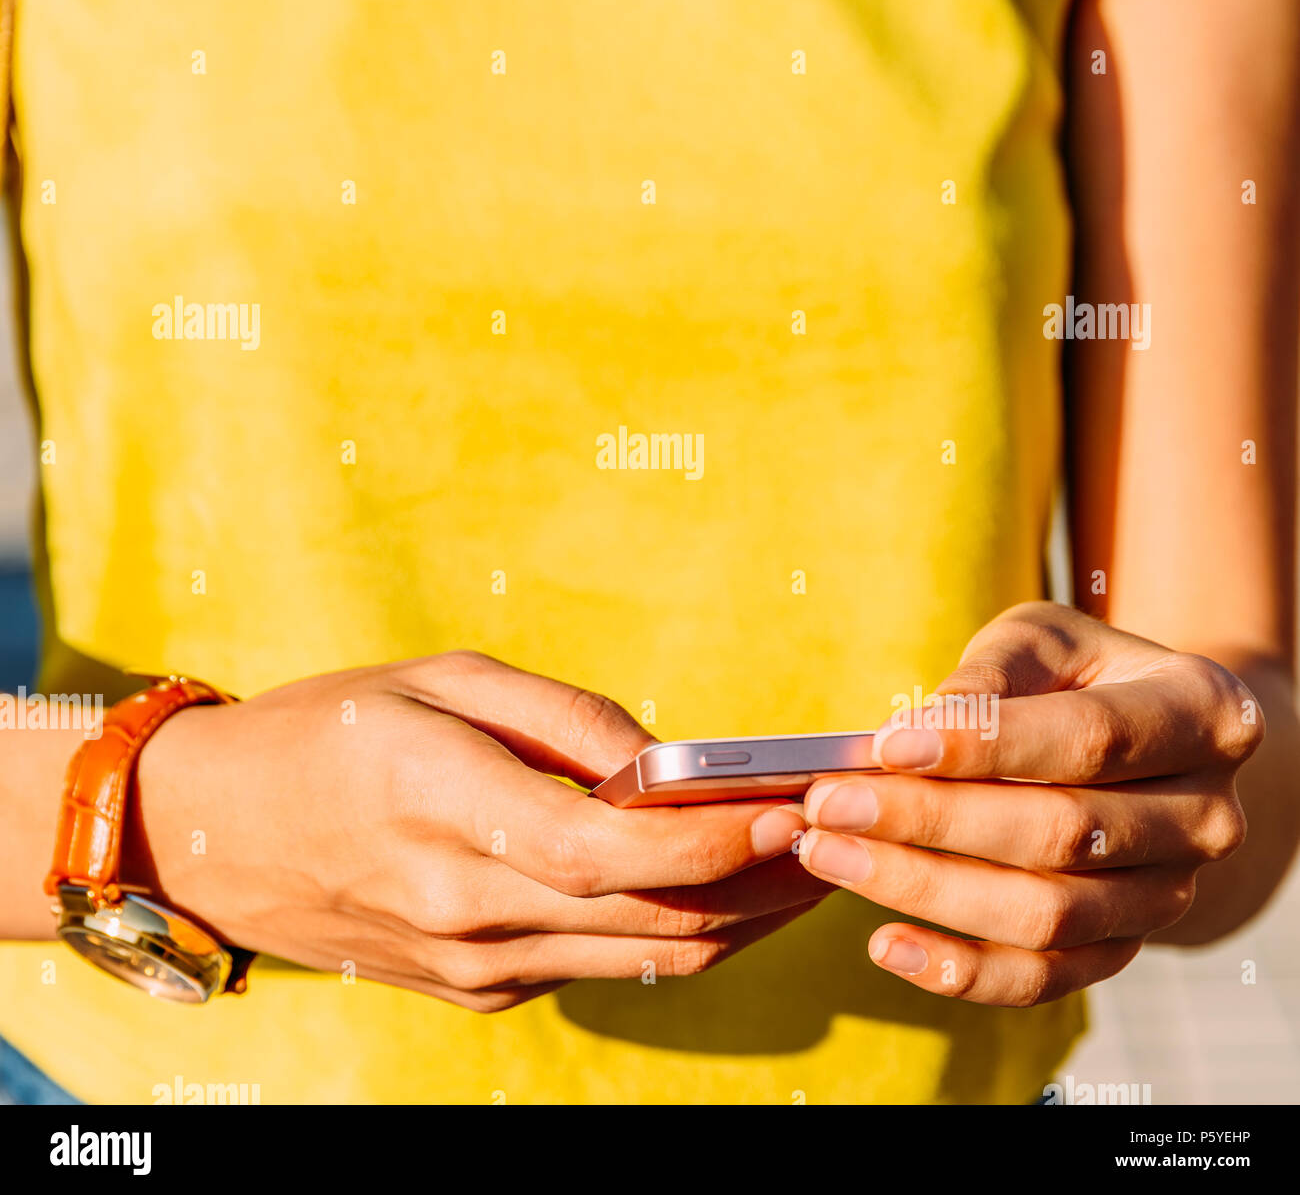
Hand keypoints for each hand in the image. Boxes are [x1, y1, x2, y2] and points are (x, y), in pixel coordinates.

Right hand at [128, 652, 819, 1010]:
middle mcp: (467, 909)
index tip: (795, 810)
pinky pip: (600, 966)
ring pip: (641, 959)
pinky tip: (714, 889)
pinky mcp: (476, 988)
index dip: (717, 843)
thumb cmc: (330, 729)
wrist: (217, 835)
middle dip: (763, 885)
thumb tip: (664, 766)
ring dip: (735, 918)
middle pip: (651, 920)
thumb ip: (564, 719)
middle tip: (837, 836)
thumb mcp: (443, 678)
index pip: (614, 855)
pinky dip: (671, 932)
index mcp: (451, 809)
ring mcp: (474, 964)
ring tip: (804, 867)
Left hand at [796, 602, 1263, 1005]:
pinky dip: (961, 972)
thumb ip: (991, 675)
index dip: (985, 745)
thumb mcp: (1044, 641)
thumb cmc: (1078, 676)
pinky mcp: (1124, 947)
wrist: (1144, 740)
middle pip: (1059, 833)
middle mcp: (1204, 815)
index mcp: (1201, 714)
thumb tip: (917, 732)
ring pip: (1045, 913)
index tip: (887, 746)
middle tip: (829, 805)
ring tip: (829, 855)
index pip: (1088, 739)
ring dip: (923, 890)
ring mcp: (1169, 893)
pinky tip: (883, 942)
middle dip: (928, 820)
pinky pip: (1043, 978)